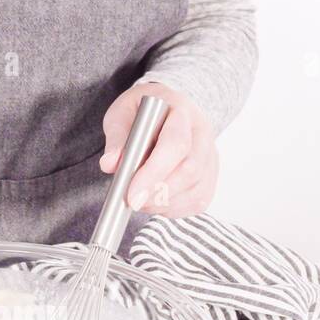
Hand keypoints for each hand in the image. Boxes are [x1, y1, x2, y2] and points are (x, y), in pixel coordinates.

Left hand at [100, 83, 216, 217]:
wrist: (162, 112)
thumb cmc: (141, 114)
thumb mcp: (121, 115)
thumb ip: (116, 138)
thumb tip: (110, 163)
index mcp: (180, 111)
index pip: (175, 144)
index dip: (154, 173)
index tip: (132, 194)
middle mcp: (202, 132)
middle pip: (190, 170)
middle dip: (158, 193)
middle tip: (133, 202)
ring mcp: (210, 155)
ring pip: (195, 189)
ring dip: (164, 203)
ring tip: (141, 199)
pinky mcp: (210, 176)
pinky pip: (198, 200)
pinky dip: (174, 208)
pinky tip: (156, 202)